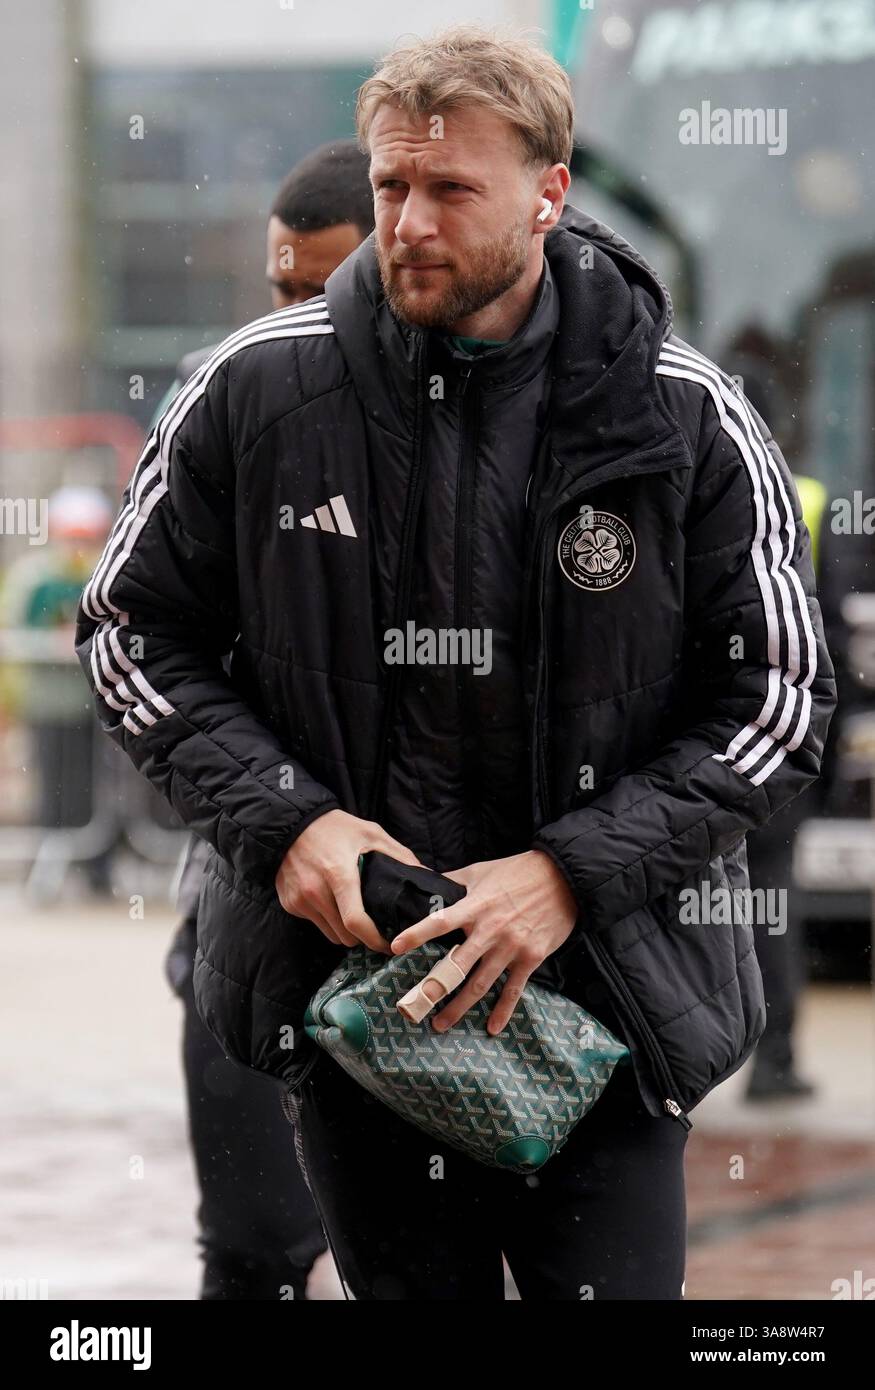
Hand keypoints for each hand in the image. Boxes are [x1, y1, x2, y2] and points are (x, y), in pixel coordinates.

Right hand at [275, 809, 421, 949]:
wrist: (292, 823)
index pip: (356, 921)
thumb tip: (425, 875)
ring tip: (355, 915)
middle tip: (375, 929)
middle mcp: (315, 891)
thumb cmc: (336, 827)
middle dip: (363, 937)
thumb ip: (399, 855)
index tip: (389, 945)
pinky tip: (332, 902)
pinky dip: (327, 920)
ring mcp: (299, 899)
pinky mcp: (289, 903)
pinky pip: (315, 923)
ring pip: (330, 934)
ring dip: (345, 932)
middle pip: (345, 935)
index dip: (374, 939)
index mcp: (339, 874)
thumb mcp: (371, 833)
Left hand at [389, 850, 578, 1033]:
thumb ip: (454, 880)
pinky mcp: (531, 958)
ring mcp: (511, 947)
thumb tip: (425, 880)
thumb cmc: (519, 872)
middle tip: (414, 1007)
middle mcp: (490, 930)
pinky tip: (492, 1028)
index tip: (394, 948)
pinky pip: (514, 990)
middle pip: (457, 964)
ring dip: (459, 1007)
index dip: (417, 934)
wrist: (564, 879)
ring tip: (441, 1024)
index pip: (440, 921)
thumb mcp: (482, 871)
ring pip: (480, 984)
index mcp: (475, 906)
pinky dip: (503, 1011)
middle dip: (434, 988)